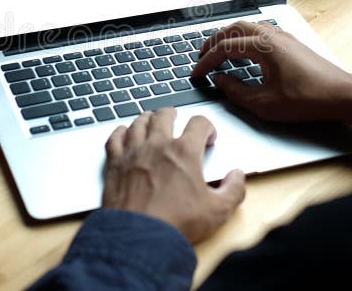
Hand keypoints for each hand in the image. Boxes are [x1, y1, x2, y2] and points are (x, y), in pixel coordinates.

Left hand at [103, 108, 245, 243]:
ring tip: (151, 121)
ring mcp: (133, 153)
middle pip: (164, 115)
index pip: (198, 123)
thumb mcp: (217, 211)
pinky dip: (120, 132)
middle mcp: (157, 146)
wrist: (139, 238)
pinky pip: (115, 139)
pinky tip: (122, 133)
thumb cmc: (176, 224)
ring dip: (147, 119)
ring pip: (138, 123)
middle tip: (175, 117)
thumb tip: (237, 176)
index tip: (208, 136)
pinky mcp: (115, 164)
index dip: (207, 127)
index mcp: (184, 152)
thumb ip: (233, 190)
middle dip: (172, 114)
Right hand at [191, 20, 351, 125]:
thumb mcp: (264, 103)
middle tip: (203, 56)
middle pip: (235, 28)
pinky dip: (246, 39)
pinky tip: (245, 55)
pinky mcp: (291, 45)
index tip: (197, 73)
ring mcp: (284, 38)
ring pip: (249, 28)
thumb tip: (221, 82)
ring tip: (220, 53)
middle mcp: (273, 36)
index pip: (225, 47)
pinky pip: (262, 33)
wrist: (342, 96)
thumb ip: (236, 91)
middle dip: (215, 41)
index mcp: (264, 47)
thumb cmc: (308, 99)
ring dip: (231, 37)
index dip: (206, 61)